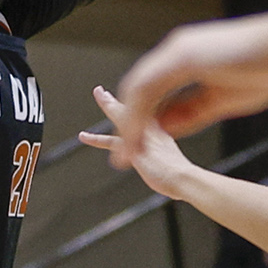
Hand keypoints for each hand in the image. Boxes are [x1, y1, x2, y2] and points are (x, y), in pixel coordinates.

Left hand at [78, 87, 199, 198]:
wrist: (184, 178)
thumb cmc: (183, 176)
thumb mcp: (175, 162)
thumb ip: (169, 162)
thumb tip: (176, 170)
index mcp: (160, 132)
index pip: (144, 115)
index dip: (133, 107)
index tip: (125, 102)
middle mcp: (150, 130)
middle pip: (130, 109)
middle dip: (115, 99)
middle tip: (102, 90)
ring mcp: (140, 136)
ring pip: (119, 115)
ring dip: (107, 104)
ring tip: (98, 93)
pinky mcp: (130, 147)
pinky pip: (109, 141)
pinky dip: (96, 139)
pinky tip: (84, 137)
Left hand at [112, 12, 267, 163]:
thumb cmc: (266, 69)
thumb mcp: (221, 99)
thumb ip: (191, 111)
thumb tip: (165, 127)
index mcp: (185, 57)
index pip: (152, 90)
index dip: (143, 119)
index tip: (138, 144)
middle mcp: (176, 50)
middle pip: (139, 89)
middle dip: (129, 124)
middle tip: (122, 154)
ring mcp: (177, 50)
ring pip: (138, 91)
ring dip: (130, 125)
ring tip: (126, 155)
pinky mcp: (182, 56)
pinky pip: (150, 89)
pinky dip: (140, 116)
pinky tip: (137, 139)